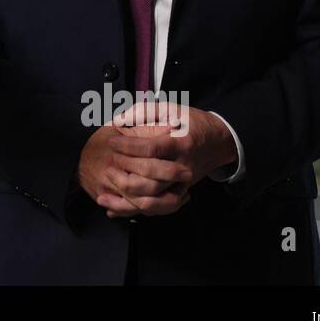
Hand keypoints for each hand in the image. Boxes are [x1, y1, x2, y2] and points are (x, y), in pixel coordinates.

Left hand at [96, 101, 237, 217]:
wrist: (218, 142)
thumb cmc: (191, 122)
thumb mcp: (171, 109)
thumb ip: (144, 112)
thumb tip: (118, 120)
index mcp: (181, 143)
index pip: (151, 149)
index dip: (129, 146)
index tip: (112, 141)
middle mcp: (182, 167)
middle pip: (151, 181)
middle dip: (125, 175)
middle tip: (108, 165)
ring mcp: (181, 184)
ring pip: (152, 201)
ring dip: (125, 201)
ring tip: (102, 196)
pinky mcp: (178, 194)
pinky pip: (155, 208)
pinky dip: (135, 212)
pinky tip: (113, 210)